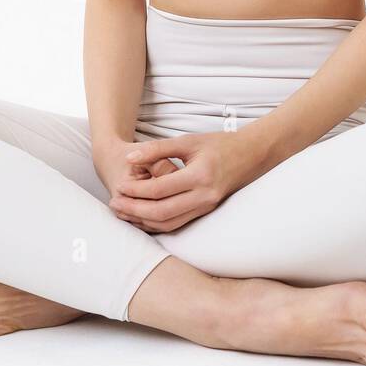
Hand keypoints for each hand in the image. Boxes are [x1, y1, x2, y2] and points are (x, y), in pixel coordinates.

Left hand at [107, 131, 260, 233]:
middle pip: (162, 212)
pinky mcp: (205, 211)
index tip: (119, 186)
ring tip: (123, 212)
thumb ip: (157, 149)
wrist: (250, 155)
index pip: (160, 190)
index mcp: (200, 176)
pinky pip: (177, 223)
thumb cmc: (218, 144)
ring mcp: (206, 207)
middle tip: (115, 204)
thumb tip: (130, 159)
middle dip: (135, 210)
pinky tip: (142, 217)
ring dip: (143, 220)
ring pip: (169, 223)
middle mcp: (204, 196)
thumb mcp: (188, 141)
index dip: (136, 190)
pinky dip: (157, 223)